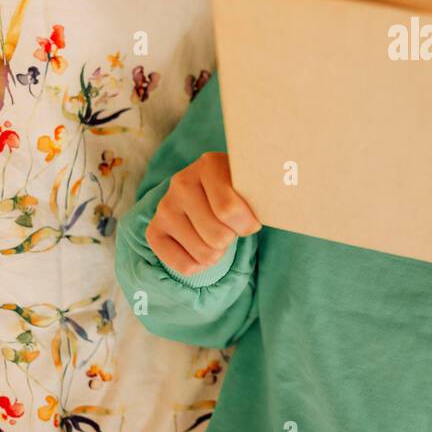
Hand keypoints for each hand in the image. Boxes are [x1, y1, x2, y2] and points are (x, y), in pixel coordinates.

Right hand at [148, 152, 261, 277]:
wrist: (210, 191)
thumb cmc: (240, 191)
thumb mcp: (253, 184)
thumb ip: (264, 192)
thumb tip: (278, 200)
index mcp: (209, 164)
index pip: (229, 210)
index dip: (248, 224)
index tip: (253, 220)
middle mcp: (181, 182)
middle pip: (217, 236)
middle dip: (232, 238)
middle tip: (232, 228)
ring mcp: (164, 206)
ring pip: (204, 253)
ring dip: (219, 252)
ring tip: (218, 235)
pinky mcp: (154, 230)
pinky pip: (184, 266)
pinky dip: (201, 266)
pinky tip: (203, 248)